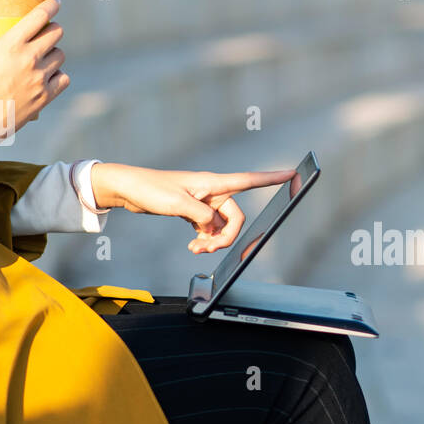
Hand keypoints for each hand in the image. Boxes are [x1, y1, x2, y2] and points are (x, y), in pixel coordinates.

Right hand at [0, 0, 68, 152]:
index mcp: (11, 44)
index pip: (40, 16)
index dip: (52, 6)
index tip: (55, 2)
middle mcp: (29, 58)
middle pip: (56, 32)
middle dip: (53, 29)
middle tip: (46, 32)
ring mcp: (40, 77)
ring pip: (61, 55)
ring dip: (54, 53)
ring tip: (44, 56)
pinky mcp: (47, 95)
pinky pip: (64, 77)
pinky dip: (58, 76)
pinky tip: (50, 76)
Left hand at [89, 163, 296, 253]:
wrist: (129, 189)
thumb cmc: (151, 189)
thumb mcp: (176, 204)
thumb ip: (201, 215)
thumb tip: (214, 226)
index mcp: (213, 184)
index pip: (250, 180)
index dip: (273, 178)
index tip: (294, 174)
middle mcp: (212, 192)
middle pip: (235, 218)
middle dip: (225, 237)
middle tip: (205, 249)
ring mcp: (204, 202)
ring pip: (222, 226)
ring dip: (213, 241)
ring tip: (195, 250)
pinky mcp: (194, 211)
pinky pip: (210, 229)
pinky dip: (205, 240)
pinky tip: (193, 246)